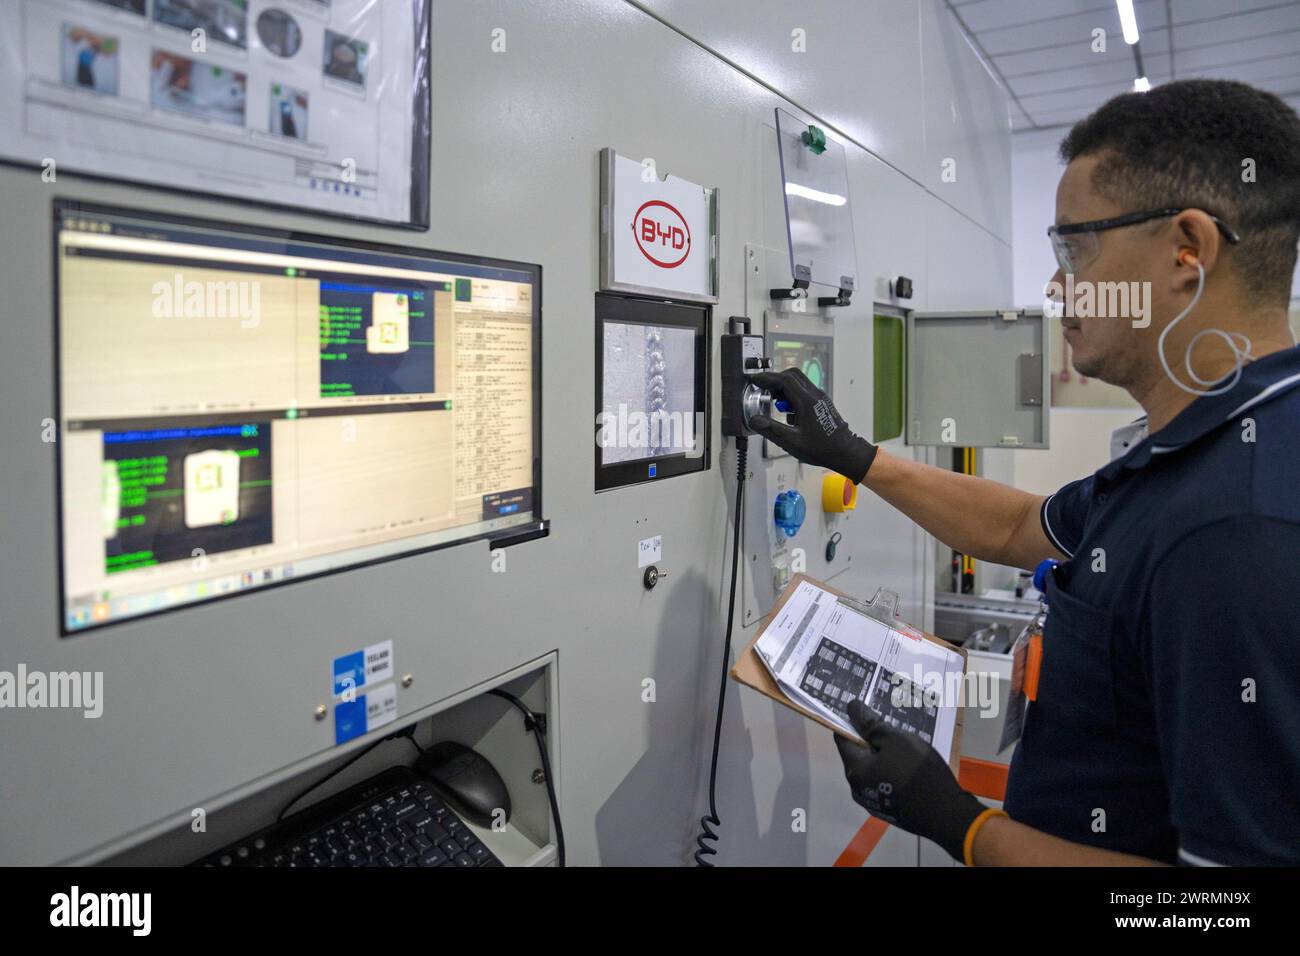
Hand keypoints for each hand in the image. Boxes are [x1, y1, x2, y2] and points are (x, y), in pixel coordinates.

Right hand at [749, 368, 877, 482]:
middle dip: (775, 379)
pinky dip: (792, 393)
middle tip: (762, 388)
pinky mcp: (821, 402)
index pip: (784, 380)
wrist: (845, 452)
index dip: (767, 378)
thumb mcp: (792, 442)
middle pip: (792, 375)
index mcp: (807, 402)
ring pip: (799, 381)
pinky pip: (804, 390)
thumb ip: (771, 429)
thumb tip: (754, 420)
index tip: (755, 380)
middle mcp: (815, 395)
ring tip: (773, 400)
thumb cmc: (822, 448)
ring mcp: (820, 397)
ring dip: (784, 386)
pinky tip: (787, 409)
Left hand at [835, 699, 986, 860]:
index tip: (872, 714)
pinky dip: (894, 772)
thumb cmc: (918, 772)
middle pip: (859, 755)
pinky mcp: (890, 810)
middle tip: (897, 732)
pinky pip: (886, 783)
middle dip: (874, 740)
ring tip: (908, 750)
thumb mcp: (895, 740)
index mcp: (854, 770)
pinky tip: (913, 769)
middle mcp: (857, 789)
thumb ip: (871, 724)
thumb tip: (851, 707)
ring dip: (886, 757)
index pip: (842, 738)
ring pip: (874, 770)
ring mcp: (874, 802)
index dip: (854, 722)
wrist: (946, 814)